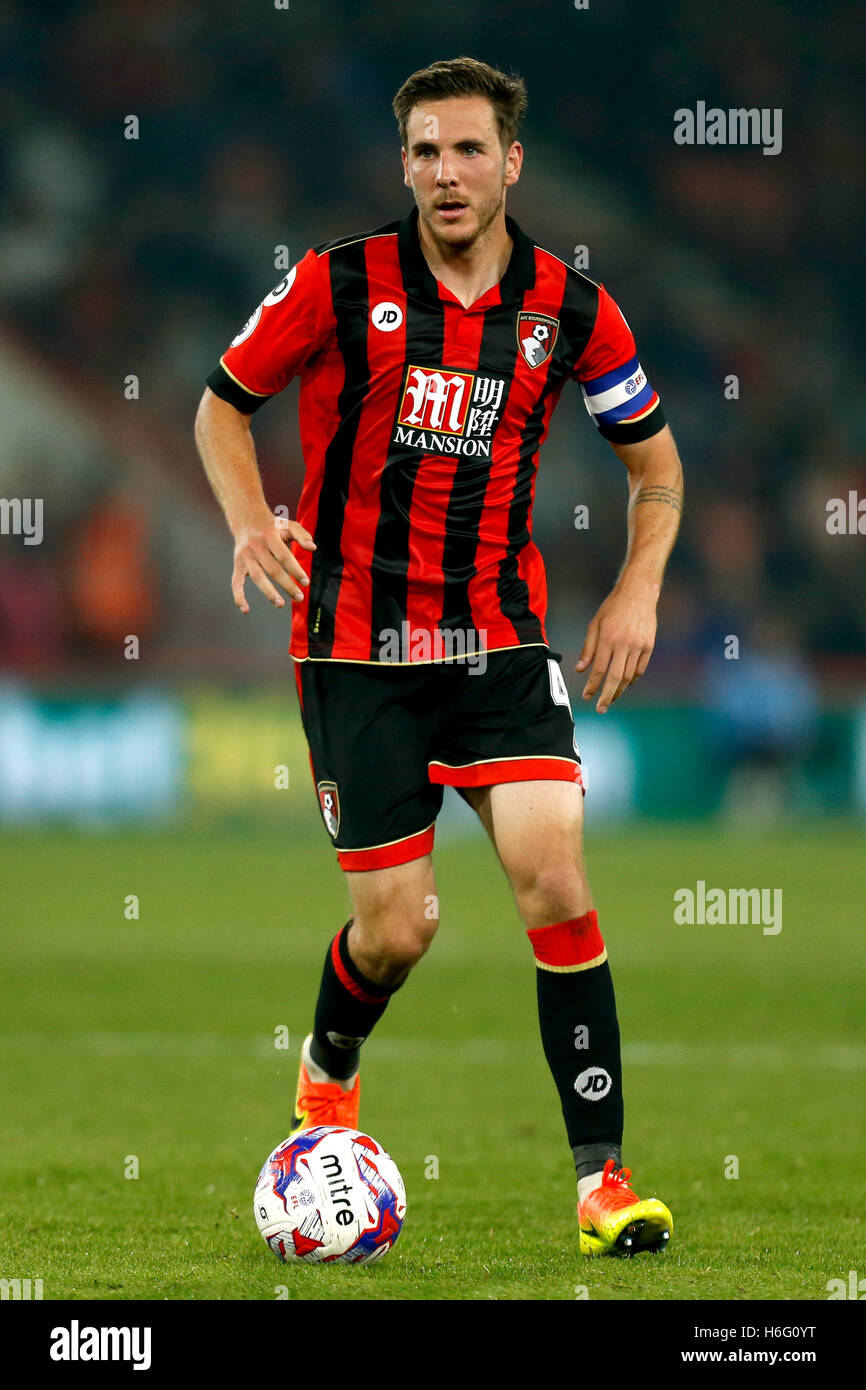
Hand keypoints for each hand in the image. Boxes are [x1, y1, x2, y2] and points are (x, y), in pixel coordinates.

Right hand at [231, 511, 315, 612]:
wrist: (246, 519)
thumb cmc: (272, 526)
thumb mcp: (288, 525)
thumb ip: (302, 535)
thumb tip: (313, 548)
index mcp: (269, 536)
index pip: (284, 557)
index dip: (295, 570)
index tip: (305, 582)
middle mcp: (255, 546)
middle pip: (273, 570)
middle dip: (287, 585)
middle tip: (299, 597)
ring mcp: (245, 556)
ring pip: (257, 577)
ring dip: (269, 592)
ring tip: (280, 604)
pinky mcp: (238, 564)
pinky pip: (236, 582)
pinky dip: (239, 596)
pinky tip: (245, 609)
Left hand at [576, 578, 657, 712]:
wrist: (639, 593)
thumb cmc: (613, 607)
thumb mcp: (595, 624)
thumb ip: (588, 648)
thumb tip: (580, 669)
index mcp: (607, 638)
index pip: (598, 669)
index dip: (592, 686)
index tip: (587, 696)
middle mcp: (624, 644)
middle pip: (615, 677)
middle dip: (607, 696)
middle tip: (601, 709)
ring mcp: (639, 645)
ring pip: (629, 676)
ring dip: (619, 690)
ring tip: (611, 699)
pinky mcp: (649, 646)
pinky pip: (640, 668)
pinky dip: (632, 679)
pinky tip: (624, 684)